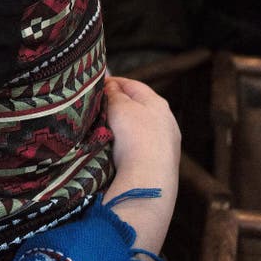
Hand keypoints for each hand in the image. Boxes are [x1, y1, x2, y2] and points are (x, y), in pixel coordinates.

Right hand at [102, 76, 179, 256]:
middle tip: (96, 105)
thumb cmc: (134, 136)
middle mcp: (166, 120)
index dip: (112, 82)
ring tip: (103, 127)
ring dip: (123, 125)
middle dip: (117, 104)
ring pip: (139, 126)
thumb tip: (109, 85)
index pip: (132, 85)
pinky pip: (140, 144)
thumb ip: (113, 93)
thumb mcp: (119, 107)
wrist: (148, 178)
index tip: (94, 85)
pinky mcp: (161, 160)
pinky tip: (116, 147)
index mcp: (158, 103)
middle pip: (137, 105)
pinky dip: (128, 142)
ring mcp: (166, 142)